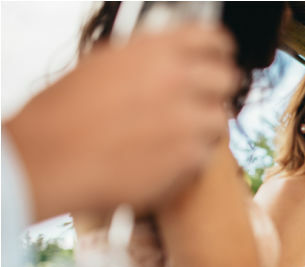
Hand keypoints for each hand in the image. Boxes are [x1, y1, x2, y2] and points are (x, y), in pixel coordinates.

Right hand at [6, 23, 238, 219]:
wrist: (46, 158)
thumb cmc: (62, 115)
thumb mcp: (103, 65)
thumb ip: (145, 59)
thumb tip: (169, 57)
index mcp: (155, 50)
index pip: (211, 38)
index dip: (218, 50)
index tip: (219, 58)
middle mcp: (176, 79)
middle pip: (226, 78)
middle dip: (213, 92)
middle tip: (199, 104)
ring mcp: (187, 118)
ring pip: (219, 119)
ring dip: (202, 128)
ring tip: (172, 138)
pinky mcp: (188, 156)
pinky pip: (205, 153)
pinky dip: (189, 159)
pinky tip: (162, 159)